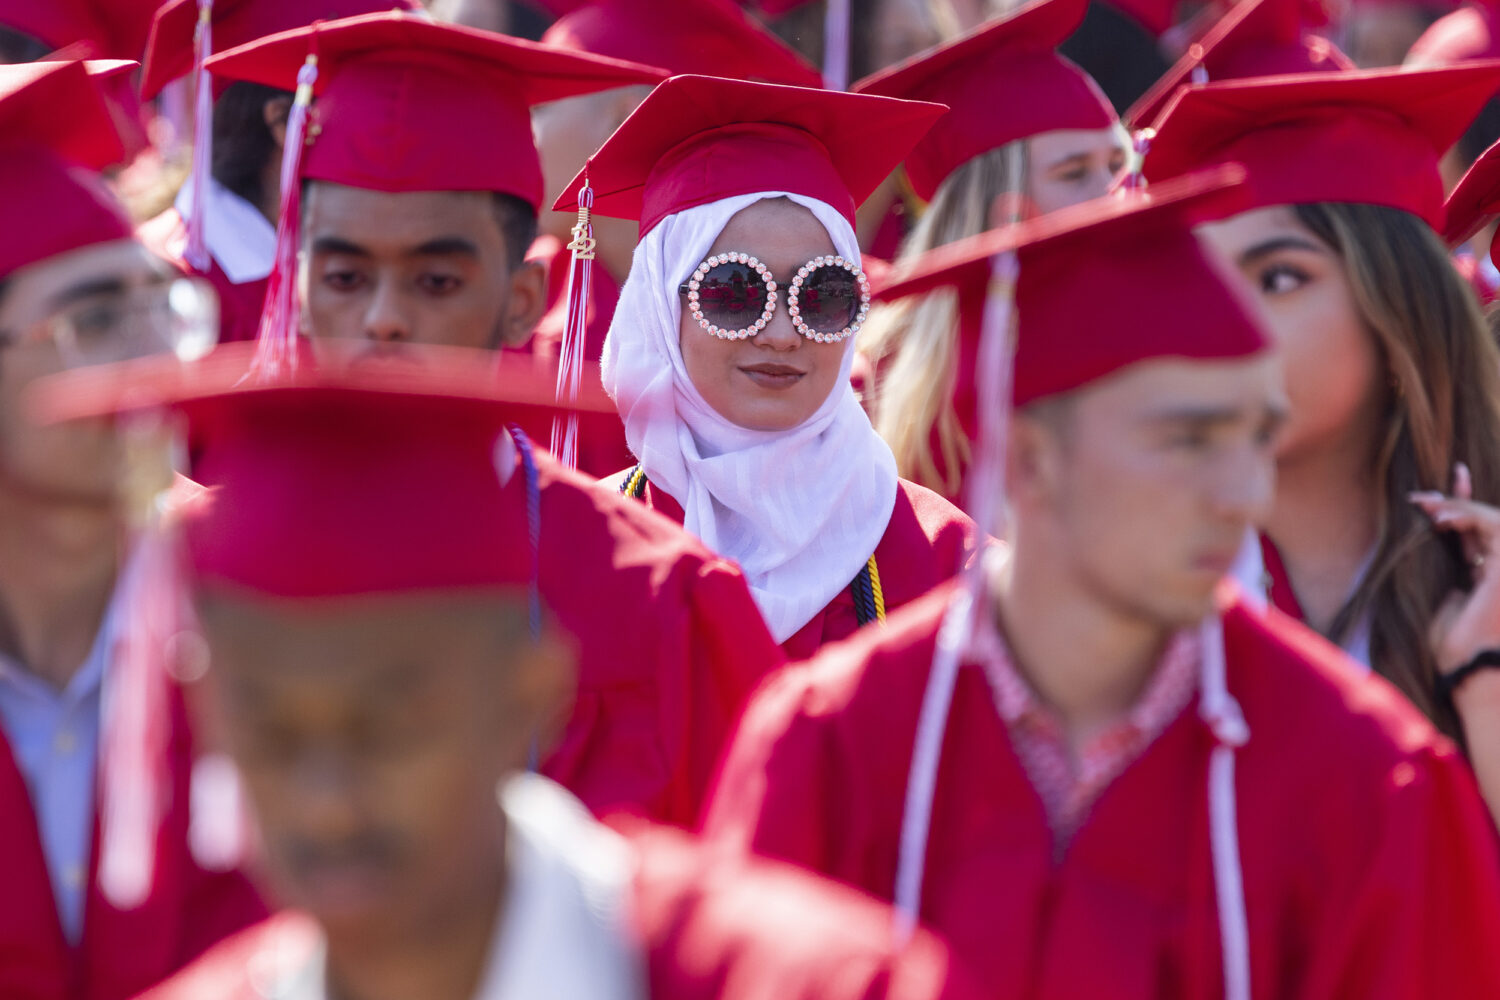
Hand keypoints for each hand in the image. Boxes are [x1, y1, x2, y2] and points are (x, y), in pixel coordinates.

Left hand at [1412, 463, 1499, 675]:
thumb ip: (1449, 577)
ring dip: (1458, 507)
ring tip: (1425, 507)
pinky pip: (1493, 527)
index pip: (1478, 534)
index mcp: (1491, 578)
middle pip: (1487, 522)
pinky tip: (1439, 520)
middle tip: (1420, 497)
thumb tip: (1437, 545)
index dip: (1460, 509)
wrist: (1470, 673)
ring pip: (1493, 520)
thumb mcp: (1445, 604)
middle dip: (1458, 502)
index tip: (1430, 497)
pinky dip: (1467, 517)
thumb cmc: (1454, 650)